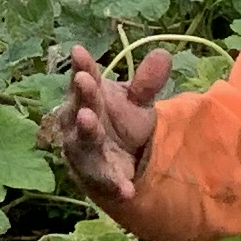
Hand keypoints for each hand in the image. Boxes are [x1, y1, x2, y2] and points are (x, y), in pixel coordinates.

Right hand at [40, 43, 172, 205]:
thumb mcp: (136, 102)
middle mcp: (77, 121)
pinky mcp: (96, 175)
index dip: (81, 66)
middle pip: (79, 105)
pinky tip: (127, 190)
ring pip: (82, 141)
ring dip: (86, 131)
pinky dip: (114, 184)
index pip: (83, 78)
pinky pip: (103, 180)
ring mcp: (83, 149)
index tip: (79, 51)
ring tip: (90, 120)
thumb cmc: (118, 121)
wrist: (116, 161)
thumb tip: (163, 54)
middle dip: (82, 94)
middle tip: (84, 80)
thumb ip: (147, 83)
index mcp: (87, 98)